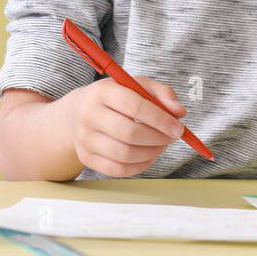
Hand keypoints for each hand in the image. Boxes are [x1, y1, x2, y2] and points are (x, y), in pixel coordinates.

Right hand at [67, 76, 187, 177]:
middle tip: (171, 137)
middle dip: (158, 138)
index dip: (161, 119)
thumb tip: (179, 112)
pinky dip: (139, 166)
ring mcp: (85, 139)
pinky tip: (148, 156)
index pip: (135, 106)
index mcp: (102, 91)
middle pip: (129, 133)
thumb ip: (160, 94)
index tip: (178, 128)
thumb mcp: (135, 86)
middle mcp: (89, 115)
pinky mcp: (86, 157)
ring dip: (151, 153)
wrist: (77, 113)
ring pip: (125, 154)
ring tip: (161, 145)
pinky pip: (118, 170)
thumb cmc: (114, 98)